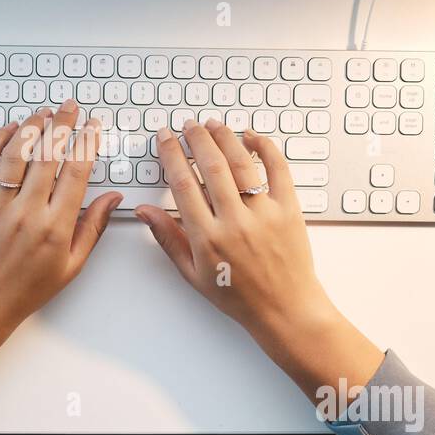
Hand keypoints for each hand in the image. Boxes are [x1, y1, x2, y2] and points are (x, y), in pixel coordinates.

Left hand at [0, 100, 120, 409]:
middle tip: (70, 107)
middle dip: (62, 124)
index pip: (76, 172)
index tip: (93, 125)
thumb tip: (114, 198)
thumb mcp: (72, 265)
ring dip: (31, 127)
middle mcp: (26, 213)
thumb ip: (94, 227)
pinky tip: (8, 130)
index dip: (87, 142)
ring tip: (42, 113)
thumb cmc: (26, 289)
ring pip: (15, 154)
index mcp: (55, 228)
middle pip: (48, 155)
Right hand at [135, 118, 382, 402]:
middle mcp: (235, 221)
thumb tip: (144, 210)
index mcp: (207, 237)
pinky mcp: (290, 209)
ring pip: (241, 162)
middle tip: (187, 124)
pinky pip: (278, 169)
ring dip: (224, 138)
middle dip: (195, 138)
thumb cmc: (238, 295)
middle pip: (211, 165)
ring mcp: (264, 213)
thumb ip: (168, 238)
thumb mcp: (193, 274)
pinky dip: (265, 148)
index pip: (182, 183)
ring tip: (213, 125)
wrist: (285, 309)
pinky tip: (252, 136)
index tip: (165, 137)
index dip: (171, 154)